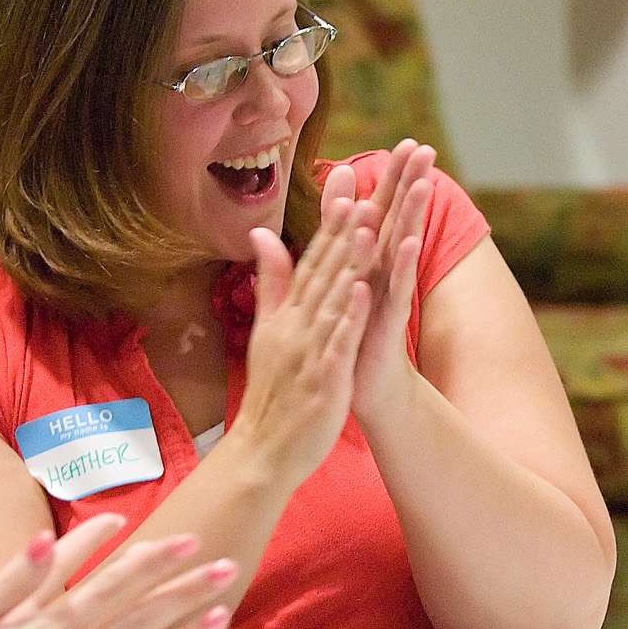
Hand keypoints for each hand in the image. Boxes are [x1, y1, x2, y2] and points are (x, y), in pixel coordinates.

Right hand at [230, 192, 375, 486]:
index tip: (347, 180)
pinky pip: (337, 342)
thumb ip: (270, 282)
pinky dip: (348, 316)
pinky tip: (362, 290)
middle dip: (343, 226)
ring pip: (332, 298)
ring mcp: (308, 349)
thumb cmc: (274, 390)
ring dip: (348, 261)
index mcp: (288, 313)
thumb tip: (260, 234)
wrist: (264, 448)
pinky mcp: (321, 377)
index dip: (331, 219)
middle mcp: (296, 323)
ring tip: (366, 224)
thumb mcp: (268, 331)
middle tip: (362, 184)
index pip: (312, 257)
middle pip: (324, 268)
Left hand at [323, 143, 434, 422]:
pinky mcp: (388, 321)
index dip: (395, 178)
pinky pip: (397, 290)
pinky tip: (409, 243)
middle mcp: (384, 271)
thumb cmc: (353, 327)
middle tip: (427, 148)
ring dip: (412, 217)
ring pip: (402, 249)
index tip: (408, 141)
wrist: (360, 383)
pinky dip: (402, 267)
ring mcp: (389, 295)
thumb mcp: (342, 270)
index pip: (385, 209)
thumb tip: (338, 182)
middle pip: (400, 220)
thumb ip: (337, 226)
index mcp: (371, 257)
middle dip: (412, 184)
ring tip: (423, 185)